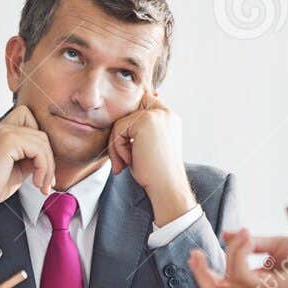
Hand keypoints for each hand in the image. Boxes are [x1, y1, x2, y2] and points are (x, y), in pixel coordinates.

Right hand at [0, 104, 54, 222]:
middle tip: (46, 181)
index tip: (39, 165)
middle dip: (48, 158)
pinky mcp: (9, 141)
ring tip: (42, 185)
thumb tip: (49, 158)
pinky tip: (35, 182)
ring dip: (48, 167)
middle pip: (41, 132)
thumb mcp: (18, 168)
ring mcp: (5, 132)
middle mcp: (3, 128)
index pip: (30, 118)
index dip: (39, 140)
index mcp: (2, 131)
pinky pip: (39, 150)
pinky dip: (43, 168)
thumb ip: (31, 157)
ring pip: (43, 141)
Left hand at [108, 92, 194, 225]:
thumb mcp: (149, 146)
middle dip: (120, 135)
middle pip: (129, 112)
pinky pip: (119, 130)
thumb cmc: (156, 173)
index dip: (133, 111)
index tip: (127, 127)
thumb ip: (139, 131)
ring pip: (121, 123)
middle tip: (121, 159)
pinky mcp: (145, 121)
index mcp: (170, 118)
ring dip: (117, 146)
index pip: (146, 101)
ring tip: (125, 163)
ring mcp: (156, 115)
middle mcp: (166, 113)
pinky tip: (129, 161)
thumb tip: (120, 122)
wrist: (166, 186)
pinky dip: (118, 148)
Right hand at [189, 229, 287, 287]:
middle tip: (194, 254)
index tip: (196, 252)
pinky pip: (241, 274)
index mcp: (257, 286)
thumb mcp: (275, 245)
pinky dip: (238, 253)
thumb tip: (226, 235)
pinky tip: (247, 237)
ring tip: (244, 234)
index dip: (204, 272)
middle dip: (201, 274)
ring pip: (228, 280)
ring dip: (230, 252)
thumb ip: (249, 243)